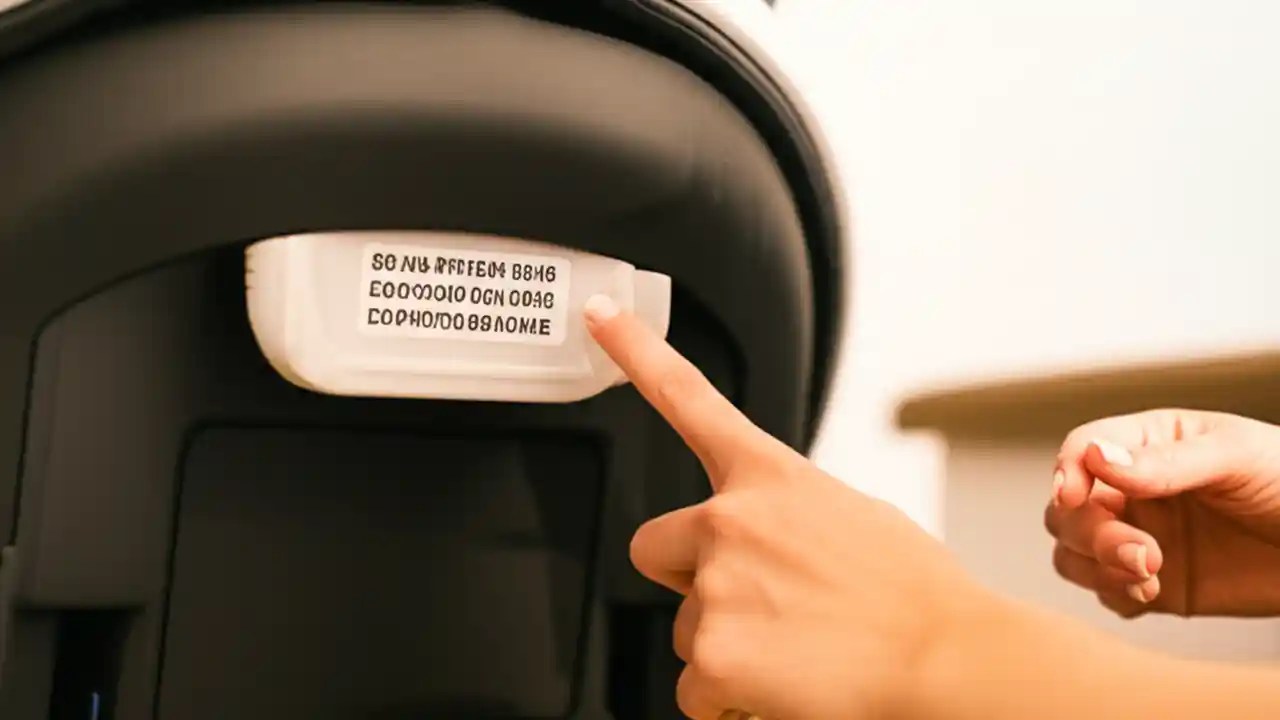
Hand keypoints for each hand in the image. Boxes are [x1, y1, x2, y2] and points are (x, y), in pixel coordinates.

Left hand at [583, 295, 988, 719]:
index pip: (687, 397)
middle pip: (654, 549)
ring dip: (724, 644)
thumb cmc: (915, 595)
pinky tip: (781, 686)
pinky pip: (692, 690)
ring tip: (794, 650)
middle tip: (749, 604)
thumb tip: (773, 542)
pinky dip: (727, 698)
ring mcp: (718, 586)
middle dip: (688, 577)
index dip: (634, 350)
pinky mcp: (714, 654)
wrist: (948, 659)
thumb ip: (789, 515)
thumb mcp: (853, 518)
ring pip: (684, 626)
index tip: (599, 314)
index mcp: (769, 477)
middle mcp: (731, 521)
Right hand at [1047, 409, 1279, 617]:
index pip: (1082, 449)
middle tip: (1142, 553)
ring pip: (1072, 551)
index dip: (1068, 471)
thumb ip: (1166, 462)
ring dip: (1096, 566)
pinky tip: (1152, 592)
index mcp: (1148, 444)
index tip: (1073, 496)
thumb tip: (1097, 458)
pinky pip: (1103, 591)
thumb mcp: (1237, 458)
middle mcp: (1132, 489)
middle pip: (1067, 509)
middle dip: (1091, 533)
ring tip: (1148, 575)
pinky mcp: (1152, 583)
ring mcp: (1138, 536)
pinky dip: (1114, 594)